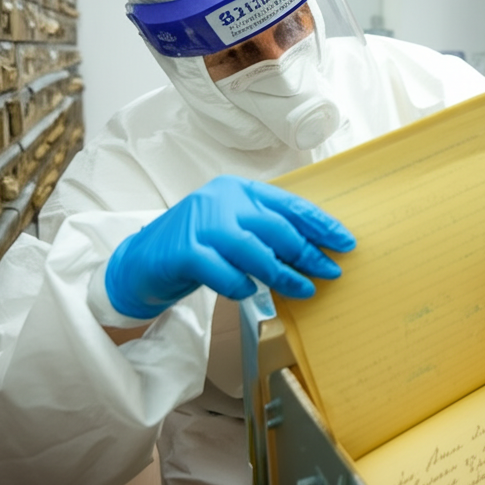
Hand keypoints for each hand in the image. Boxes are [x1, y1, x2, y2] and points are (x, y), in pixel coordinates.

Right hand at [105, 175, 355, 318]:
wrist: (139, 261)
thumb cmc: (196, 245)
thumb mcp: (231, 227)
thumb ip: (264, 231)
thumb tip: (314, 250)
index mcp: (238, 189)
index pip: (288, 204)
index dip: (320, 224)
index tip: (345, 242)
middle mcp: (220, 201)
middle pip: (276, 227)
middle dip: (309, 252)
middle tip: (332, 270)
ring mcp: (200, 224)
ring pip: (254, 250)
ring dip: (283, 274)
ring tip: (305, 289)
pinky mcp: (184, 251)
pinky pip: (224, 273)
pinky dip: (242, 286)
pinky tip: (251, 294)